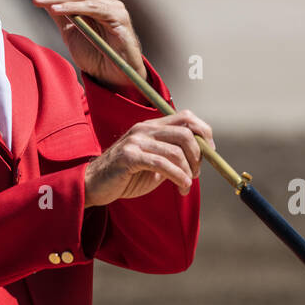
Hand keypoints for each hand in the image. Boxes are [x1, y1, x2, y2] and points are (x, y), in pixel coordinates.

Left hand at [22, 0, 143, 88]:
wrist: (116, 76)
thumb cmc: (96, 56)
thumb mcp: (71, 33)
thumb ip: (61, 15)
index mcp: (92, 2)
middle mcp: (103, 0)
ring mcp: (112, 6)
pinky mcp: (118, 16)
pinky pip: (91, 9)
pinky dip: (72, 8)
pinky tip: (55, 9)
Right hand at [83, 110, 210, 206]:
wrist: (94, 184)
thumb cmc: (125, 176)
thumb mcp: (153, 162)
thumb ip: (171, 155)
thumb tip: (201, 157)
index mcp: (151, 126)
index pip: (186, 117)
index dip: (204, 132)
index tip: (210, 152)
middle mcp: (144, 129)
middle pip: (185, 132)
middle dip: (199, 155)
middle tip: (196, 173)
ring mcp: (136, 141)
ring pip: (176, 150)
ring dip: (189, 171)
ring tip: (186, 184)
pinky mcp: (129, 157)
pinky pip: (162, 164)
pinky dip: (178, 177)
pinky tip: (181, 187)